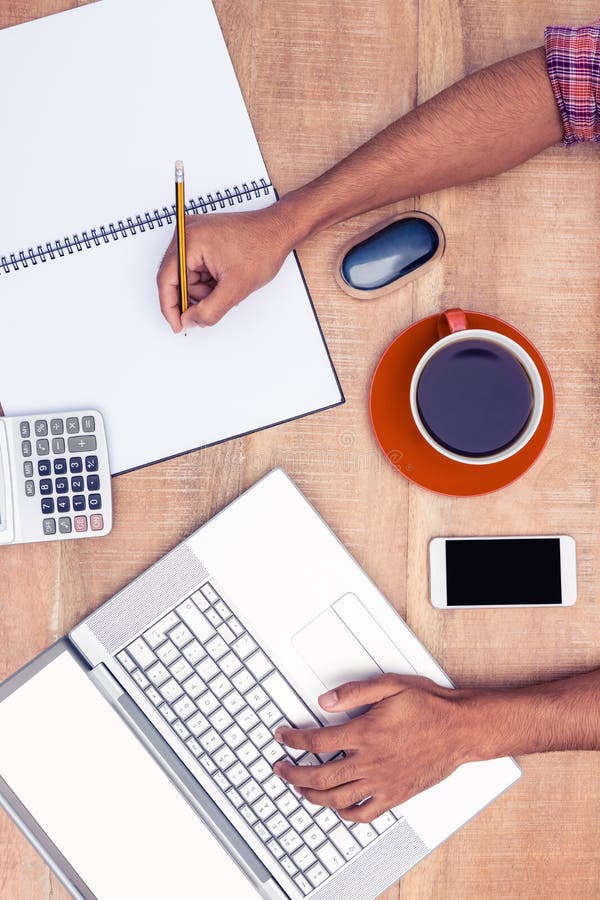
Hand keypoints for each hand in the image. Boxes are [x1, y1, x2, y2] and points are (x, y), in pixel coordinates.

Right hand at [156, 205, 293, 331]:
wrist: (279, 231)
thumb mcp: (235, 288)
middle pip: (176, 278)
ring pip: (189, 276)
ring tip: (227, 287)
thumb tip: (189, 321)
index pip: (166, 280)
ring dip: (205, 289)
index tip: (177, 325)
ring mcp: (195, 234)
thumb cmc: (262, 248)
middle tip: (215, 304)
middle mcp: (187, 232)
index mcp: (190, 240)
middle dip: (195, 297)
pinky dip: (209, 280)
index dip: (170, 307)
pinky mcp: (203, 238)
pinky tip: (226, 280)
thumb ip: (209, 310)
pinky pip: (197, 268)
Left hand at [273, 674, 480, 821]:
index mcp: (366, 733)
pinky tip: (337, 807)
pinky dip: (345, 813)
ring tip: (299, 788)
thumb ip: (354, 692)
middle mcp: (371, 761)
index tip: (282, 737)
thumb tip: (324, 701)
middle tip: (280, 769)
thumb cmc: (429, 706)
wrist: (460, 729)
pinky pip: (364, 813)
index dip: (293, 740)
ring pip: (336, 797)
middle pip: (319, 775)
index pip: (317, 742)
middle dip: (293, 774)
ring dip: (311, 795)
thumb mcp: (390, 685)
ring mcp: (382, 782)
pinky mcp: (395, 795)